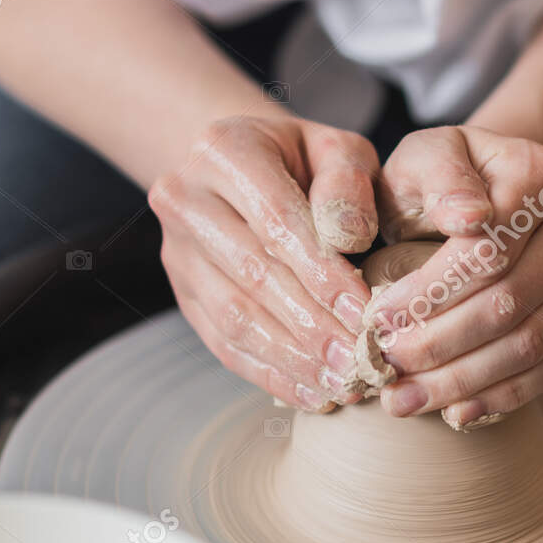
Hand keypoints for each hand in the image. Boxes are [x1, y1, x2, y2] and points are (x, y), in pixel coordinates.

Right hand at [150, 111, 378, 408]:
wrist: (244, 167)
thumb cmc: (306, 161)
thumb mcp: (337, 149)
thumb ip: (349, 182)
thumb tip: (349, 237)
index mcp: (224, 150)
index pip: (276, 222)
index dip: (322, 273)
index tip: (367, 313)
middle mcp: (184, 198)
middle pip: (252, 274)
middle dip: (312, 325)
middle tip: (361, 359)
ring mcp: (176, 251)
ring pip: (234, 317)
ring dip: (293, 358)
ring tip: (344, 382)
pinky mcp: (183, 294)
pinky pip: (224, 344)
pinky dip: (271, 374)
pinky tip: (315, 394)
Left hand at [373, 124, 542, 426]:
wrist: (487, 194)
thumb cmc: (441, 180)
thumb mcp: (425, 158)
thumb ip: (438, 178)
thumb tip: (469, 218)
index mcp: (538, 173)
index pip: (486, 251)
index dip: (428, 294)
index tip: (375, 322)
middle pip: (509, 303)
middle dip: (438, 346)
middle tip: (384, 371)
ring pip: (531, 343)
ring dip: (463, 382)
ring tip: (405, 401)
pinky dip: (503, 396)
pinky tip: (456, 413)